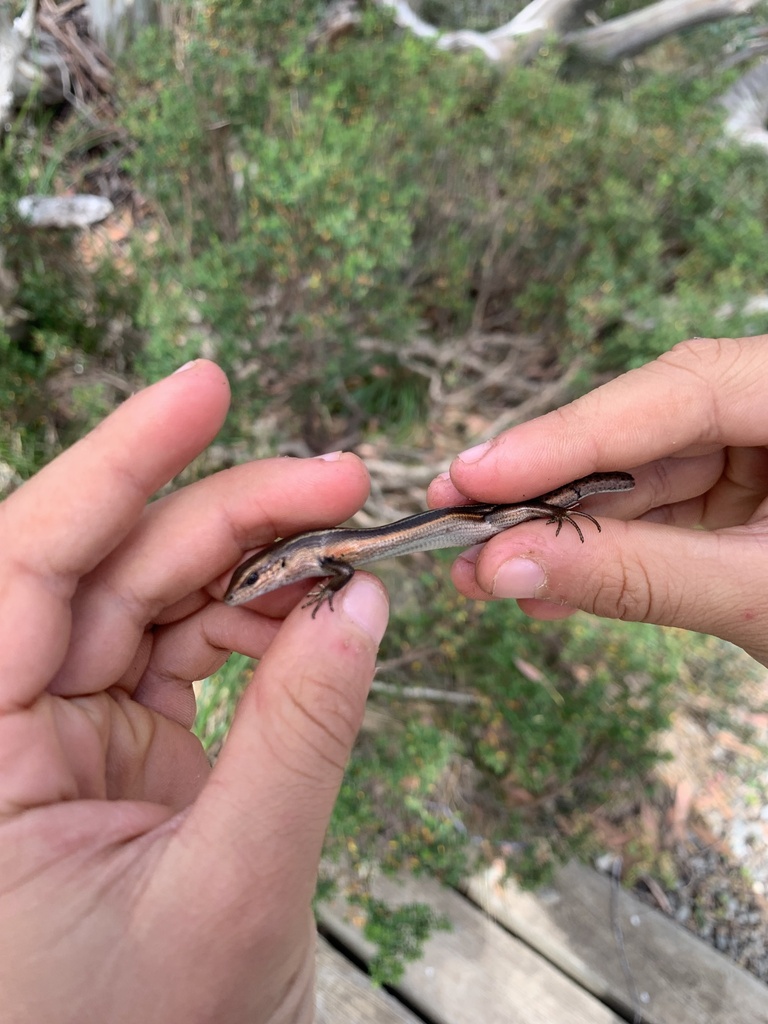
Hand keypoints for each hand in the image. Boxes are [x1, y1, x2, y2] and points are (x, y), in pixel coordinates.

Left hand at [0, 360, 388, 1023]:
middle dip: (230, 515)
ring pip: (155, 600)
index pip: (26, 564)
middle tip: (342, 484)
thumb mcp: (231, 891)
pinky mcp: (118, 742)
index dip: (115, 463)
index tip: (204, 390)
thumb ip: (299, 736)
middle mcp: (4, 720)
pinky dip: (258, 626)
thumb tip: (359, 602)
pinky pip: (188, 650)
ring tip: (348, 550)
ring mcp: (61, 730)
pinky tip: (316, 614)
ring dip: (255, 567)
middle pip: (111, 569)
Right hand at [428, 335, 767, 665]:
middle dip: (554, 483)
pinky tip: (547, 579)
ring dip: (567, 525)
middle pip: (652, 426)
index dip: (573, 432)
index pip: (685, 390)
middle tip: (460, 516)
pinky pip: (665, 509)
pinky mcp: (748, 496)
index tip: (484, 474)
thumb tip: (507, 566)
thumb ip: (637, 578)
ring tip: (488, 568)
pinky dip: (608, 547)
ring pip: (648, 472)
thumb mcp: (763, 599)